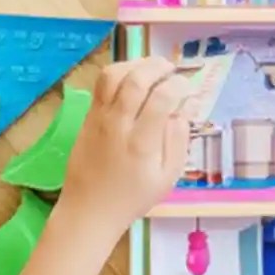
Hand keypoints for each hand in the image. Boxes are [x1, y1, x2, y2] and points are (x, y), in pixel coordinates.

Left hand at [61, 57, 191, 232]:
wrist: (89, 210)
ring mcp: (99, 119)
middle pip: (136, 80)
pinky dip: (120, 73)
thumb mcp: (167, 178)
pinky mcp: (87, 118)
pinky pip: (101, 85)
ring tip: (151, 69)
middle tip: (171, 69)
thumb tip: (184, 109)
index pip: (162, 98)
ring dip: (135, 64)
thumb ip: (178, 141)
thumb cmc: (133, 197)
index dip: (180, 86)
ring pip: (113, 76)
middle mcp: (118, 126)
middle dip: (158, 67)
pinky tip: (133, 79)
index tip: (188, 90)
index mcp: (142, 143)